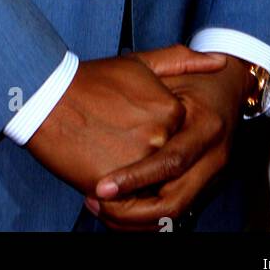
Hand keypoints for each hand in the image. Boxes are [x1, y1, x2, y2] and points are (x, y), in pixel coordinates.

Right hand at [25, 44, 226, 196]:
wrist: (47, 95)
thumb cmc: (91, 80)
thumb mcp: (139, 63)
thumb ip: (182, 61)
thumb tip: (222, 61)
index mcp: (173, 111)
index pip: (176, 143)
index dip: (150, 144)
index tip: (128, 135)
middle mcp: (163, 138)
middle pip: (163, 168)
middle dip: (142, 169)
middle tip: (114, 156)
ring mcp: (141, 162)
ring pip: (148, 190)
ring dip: (131, 191)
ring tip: (105, 173)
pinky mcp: (116, 184)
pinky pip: (127, 207)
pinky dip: (116, 206)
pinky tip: (97, 187)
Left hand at [83, 51, 249, 230]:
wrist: (230, 89)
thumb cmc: (197, 78)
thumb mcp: (177, 68)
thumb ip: (154, 75)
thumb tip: (117, 87)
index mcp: (206, 127)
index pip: (171, 162)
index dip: (135, 178)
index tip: (102, 187)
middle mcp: (214, 157)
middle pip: (174, 201)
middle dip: (132, 212)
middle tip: (95, 202)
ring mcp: (212, 176)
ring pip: (174, 215)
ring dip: (135, 219)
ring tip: (98, 205)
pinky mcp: (205, 186)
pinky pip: (176, 212)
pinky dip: (146, 217)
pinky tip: (117, 207)